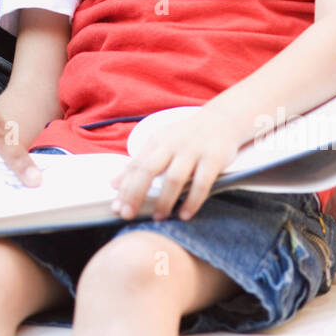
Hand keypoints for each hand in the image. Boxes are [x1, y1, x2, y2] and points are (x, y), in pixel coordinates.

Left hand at [109, 111, 240, 221]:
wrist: (223, 119)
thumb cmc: (187, 136)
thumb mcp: (160, 143)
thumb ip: (138, 163)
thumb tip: (113, 184)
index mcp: (157, 140)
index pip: (135, 165)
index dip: (124, 187)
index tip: (116, 207)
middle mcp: (173, 144)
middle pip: (149, 169)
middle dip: (136, 193)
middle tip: (128, 214)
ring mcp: (193, 150)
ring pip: (174, 178)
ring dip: (164, 201)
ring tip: (158, 217)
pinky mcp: (213, 158)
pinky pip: (202, 183)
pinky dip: (192, 201)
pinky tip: (184, 215)